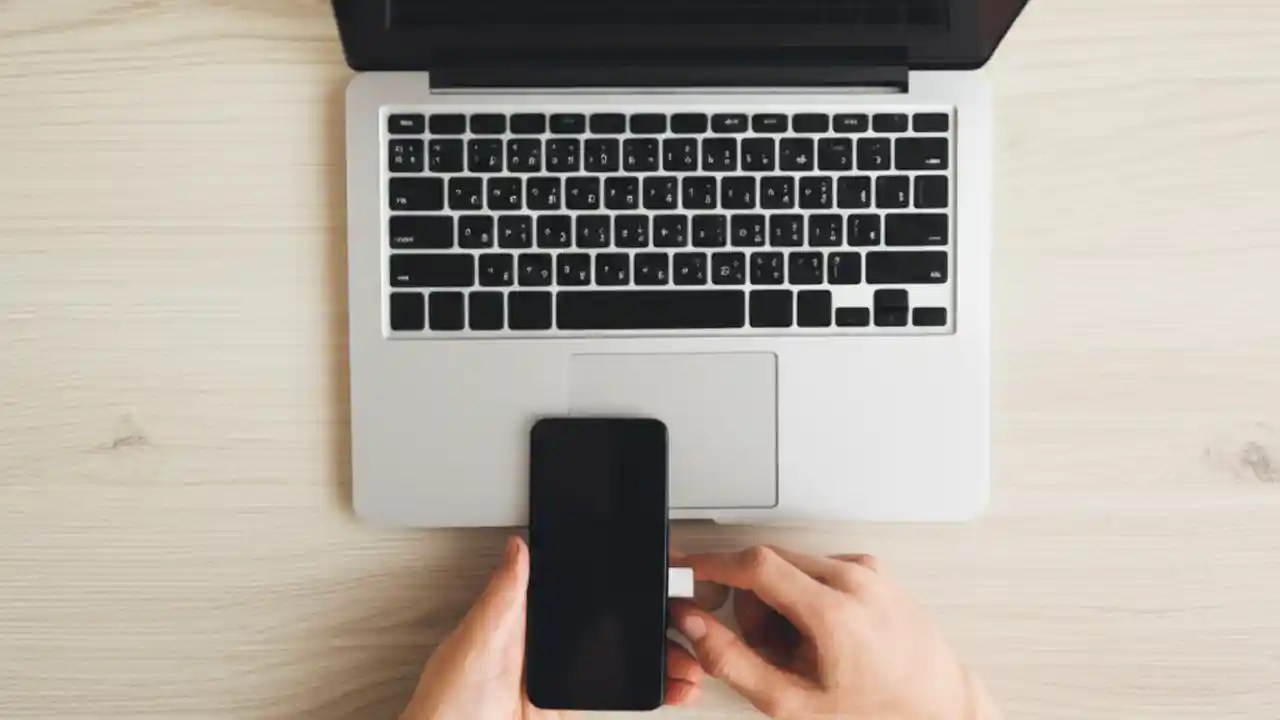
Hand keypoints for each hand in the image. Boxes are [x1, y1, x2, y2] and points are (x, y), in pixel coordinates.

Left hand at [401, 537, 704, 719]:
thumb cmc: (445, 703)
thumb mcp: (474, 640)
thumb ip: (501, 596)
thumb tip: (517, 547)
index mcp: (512, 620)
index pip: (568, 591)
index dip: (606, 586)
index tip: (645, 581)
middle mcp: (533, 648)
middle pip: (598, 628)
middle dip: (641, 625)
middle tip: (680, 622)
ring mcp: (548, 681)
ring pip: (610, 663)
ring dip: (648, 662)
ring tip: (682, 661)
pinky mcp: (556, 711)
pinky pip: (604, 697)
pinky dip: (636, 695)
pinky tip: (662, 689)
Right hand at [670, 547, 998, 719]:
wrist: (939, 711)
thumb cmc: (878, 713)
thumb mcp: (795, 704)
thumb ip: (734, 663)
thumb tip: (696, 627)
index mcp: (835, 611)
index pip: (755, 564)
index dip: (710, 563)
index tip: (686, 568)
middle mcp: (855, 580)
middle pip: (768, 562)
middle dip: (749, 600)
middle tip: (763, 647)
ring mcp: (869, 572)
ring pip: (791, 564)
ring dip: (778, 599)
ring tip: (800, 648)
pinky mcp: (874, 570)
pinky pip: (817, 568)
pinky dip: (805, 595)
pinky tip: (820, 634)